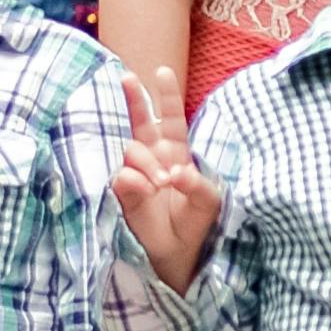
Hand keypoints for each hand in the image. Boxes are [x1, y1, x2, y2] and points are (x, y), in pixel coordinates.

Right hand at [109, 63, 227, 287]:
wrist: (178, 259)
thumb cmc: (196, 227)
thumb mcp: (208, 205)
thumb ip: (197, 186)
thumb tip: (176, 171)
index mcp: (178, 155)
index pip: (172, 118)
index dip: (167, 96)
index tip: (162, 71)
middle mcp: (155, 159)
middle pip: (142, 122)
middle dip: (136, 98)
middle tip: (127, 77)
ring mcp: (137, 175)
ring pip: (132, 149)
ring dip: (144, 159)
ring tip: (156, 172)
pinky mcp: (123, 193)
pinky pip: (122, 175)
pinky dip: (133, 178)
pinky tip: (144, 186)